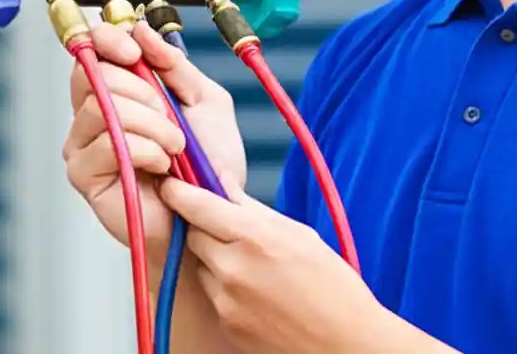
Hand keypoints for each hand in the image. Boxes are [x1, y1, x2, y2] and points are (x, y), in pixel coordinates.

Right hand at [64, 22, 247, 262]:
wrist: (212, 215)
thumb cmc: (208, 164)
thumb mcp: (204, 101)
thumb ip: (175, 66)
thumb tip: (141, 31)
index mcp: (118, 92)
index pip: (91, 50)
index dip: (106, 40)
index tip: (133, 49)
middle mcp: (92, 115)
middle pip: (96, 75)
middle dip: (145, 92)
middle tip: (172, 119)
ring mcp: (83, 145)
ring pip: (102, 107)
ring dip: (152, 123)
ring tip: (176, 146)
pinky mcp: (84, 175)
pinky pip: (107, 143)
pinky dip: (146, 150)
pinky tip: (163, 166)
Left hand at [159, 176, 457, 353]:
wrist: (344, 344)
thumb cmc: (333, 287)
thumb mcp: (299, 234)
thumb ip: (252, 207)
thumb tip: (221, 179)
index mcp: (256, 237)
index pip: (197, 205)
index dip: (179, 191)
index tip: (172, 183)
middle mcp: (234, 268)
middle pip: (193, 234)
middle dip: (205, 227)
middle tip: (231, 229)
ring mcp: (226, 300)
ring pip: (203, 265)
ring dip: (218, 259)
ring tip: (256, 268)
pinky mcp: (226, 323)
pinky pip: (214, 294)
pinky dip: (227, 287)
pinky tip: (259, 292)